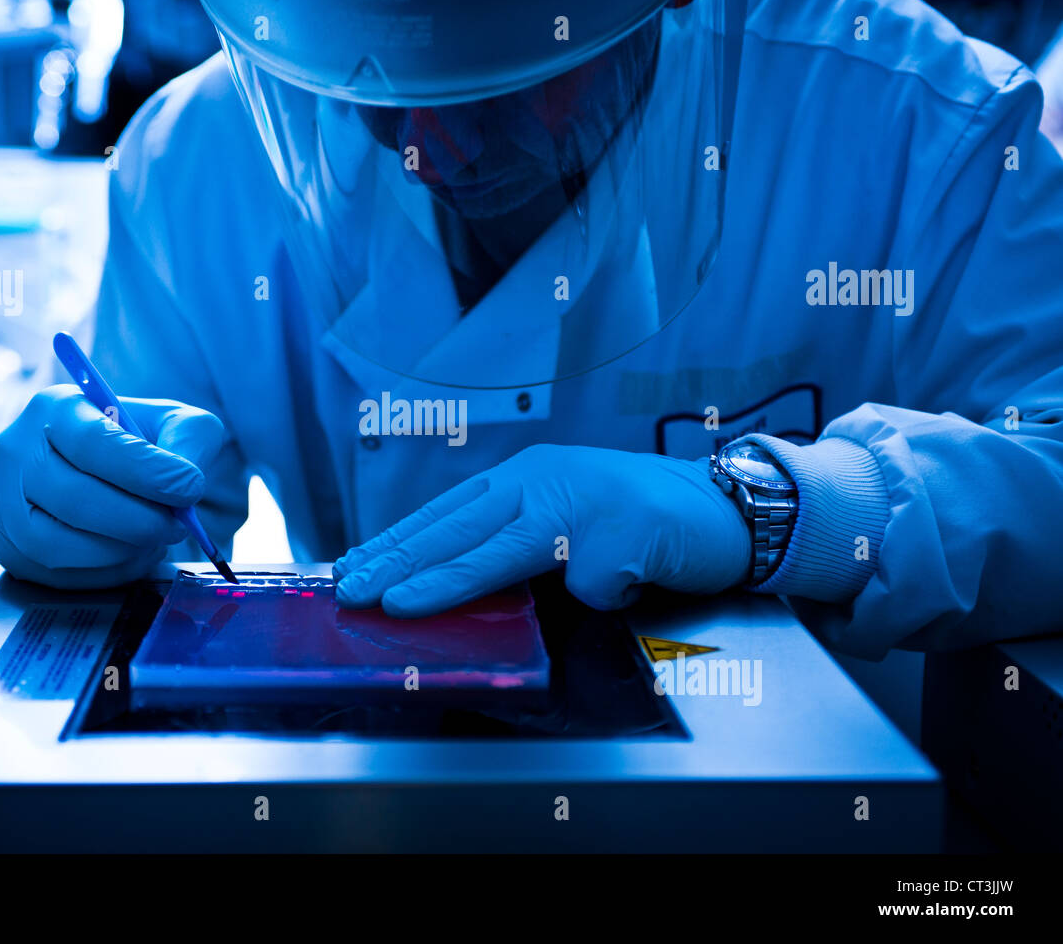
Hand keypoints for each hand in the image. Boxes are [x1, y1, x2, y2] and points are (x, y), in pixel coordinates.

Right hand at [0, 384, 223, 587]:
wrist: (94, 477)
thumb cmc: (133, 447)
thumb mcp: (170, 423)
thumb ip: (189, 436)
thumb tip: (187, 475)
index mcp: (55, 409)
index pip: (93, 441)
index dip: (146, 470)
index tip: (190, 488)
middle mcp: (15, 452)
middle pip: (74, 498)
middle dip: (139, 519)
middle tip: (178, 525)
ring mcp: (1, 504)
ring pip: (59, 544)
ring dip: (121, 549)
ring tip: (154, 537)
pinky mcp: (6, 549)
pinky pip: (56, 575)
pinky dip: (106, 571)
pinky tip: (131, 553)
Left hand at [333, 444, 751, 616]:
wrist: (727, 505)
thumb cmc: (640, 515)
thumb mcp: (566, 514)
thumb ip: (513, 539)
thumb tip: (448, 581)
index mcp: (526, 475)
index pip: (446, 511)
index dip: (396, 539)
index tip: (352, 563)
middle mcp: (545, 479)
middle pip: (457, 524)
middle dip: (398, 559)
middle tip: (350, 586)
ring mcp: (582, 503)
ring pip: (499, 545)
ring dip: (443, 576)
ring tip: (396, 601)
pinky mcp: (621, 534)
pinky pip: (594, 586)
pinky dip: (606, 595)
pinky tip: (625, 584)